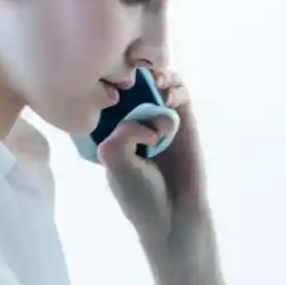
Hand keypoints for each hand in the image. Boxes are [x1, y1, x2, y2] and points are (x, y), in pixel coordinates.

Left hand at [98, 70, 235, 284]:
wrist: (175, 215)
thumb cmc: (139, 195)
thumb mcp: (117, 166)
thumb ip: (121, 138)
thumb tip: (140, 120)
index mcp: (108, 128)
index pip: (102, 92)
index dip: (104, 77)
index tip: (105, 74)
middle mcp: (133, 119)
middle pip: (130, 80)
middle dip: (132, 69)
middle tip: (137, 72)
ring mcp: (158, 117)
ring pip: (156, 82)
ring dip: (156, 76)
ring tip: (157, 86)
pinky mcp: (183, 120)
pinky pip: (179, 92)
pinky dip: (175, 88)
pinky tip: (170, 101)